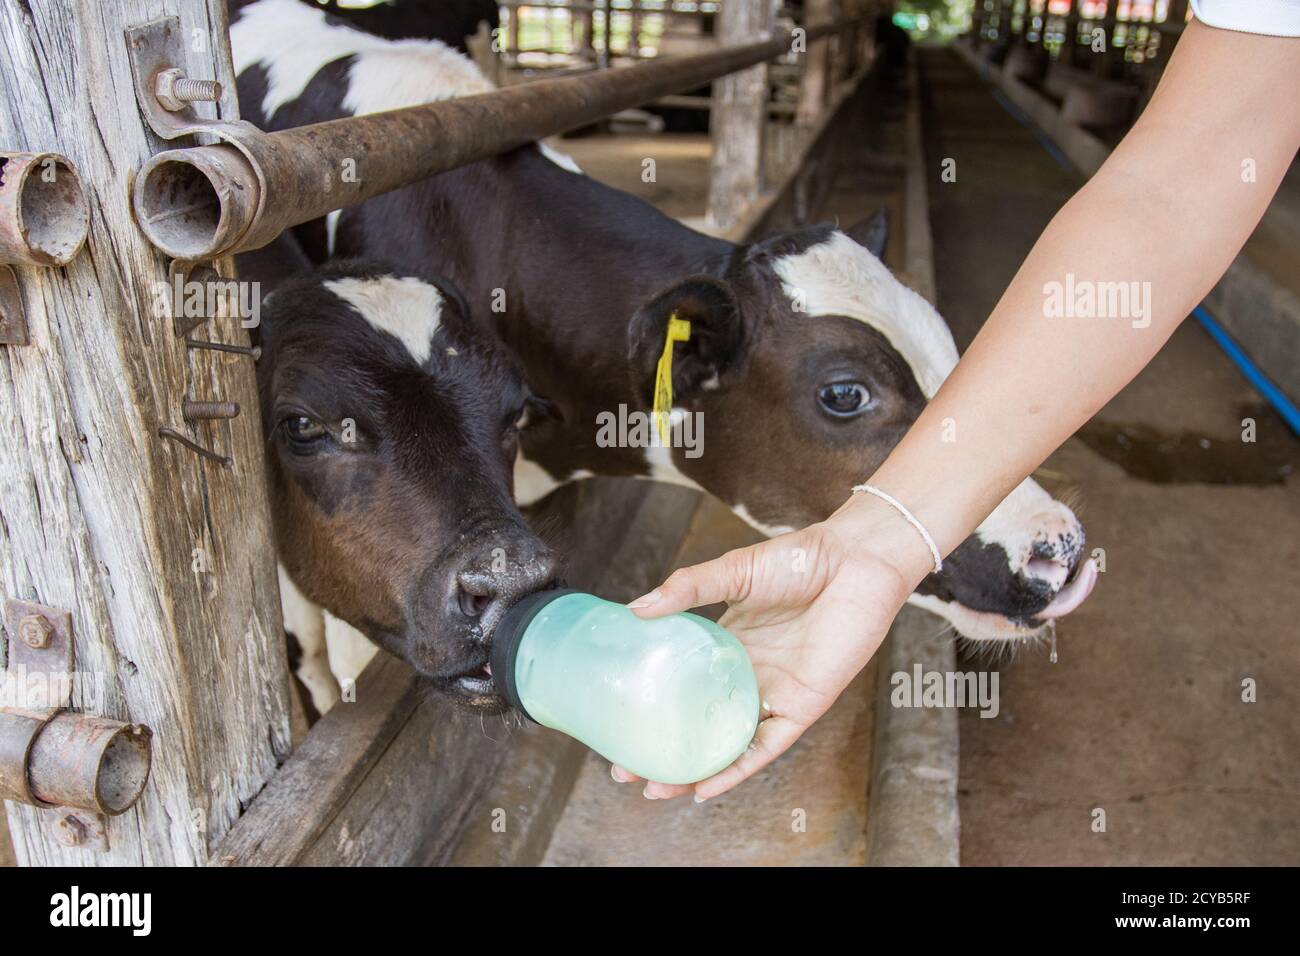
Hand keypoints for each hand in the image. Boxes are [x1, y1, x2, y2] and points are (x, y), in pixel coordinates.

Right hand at [619, 494, 933, 800]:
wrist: (855, 561)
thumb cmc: (800, 560)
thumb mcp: (732, 572)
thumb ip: (687, 590)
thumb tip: (635, 610)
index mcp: (729, 645)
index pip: (685, 685)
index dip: (654, 707)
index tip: (617, 724)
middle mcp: (750, 675)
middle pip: (701, 722)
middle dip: (666, 749)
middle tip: (624, 770)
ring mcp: (774, 693)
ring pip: (729, 744)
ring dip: (694, 770)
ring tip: (655, 790)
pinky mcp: (802, 705)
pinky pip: (766, 747)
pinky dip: (737, 769)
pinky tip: (705, 788)